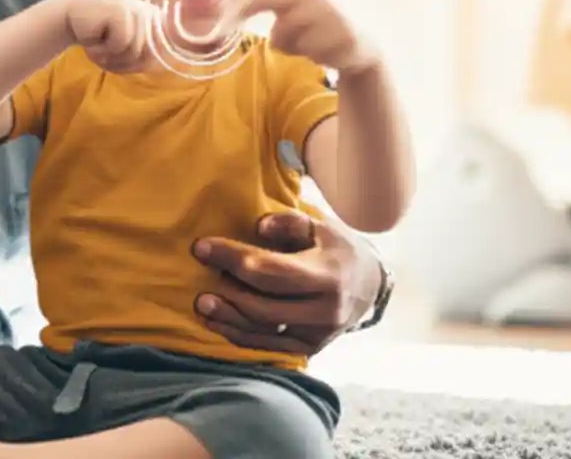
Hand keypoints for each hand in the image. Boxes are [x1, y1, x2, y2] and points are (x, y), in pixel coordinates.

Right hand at [64, 0, 156, 72]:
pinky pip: (120, 44)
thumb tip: (153, 63)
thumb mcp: (126, 53)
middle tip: (105, 53)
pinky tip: (93, 38)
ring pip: (134, 51)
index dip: (137, 64)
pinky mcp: (120, 11)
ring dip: (111, 57)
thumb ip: (144, 58)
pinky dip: (103, 49)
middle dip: (123, 63)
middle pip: (148, 56)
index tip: (118, 57)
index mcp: (156, 19)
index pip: (159, 54)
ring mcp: (136, 9)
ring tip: (98, 46)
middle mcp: (150, 11)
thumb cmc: (99, 38)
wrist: (68, 19)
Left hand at [191, 209, 383, 353]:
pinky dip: (238, 334)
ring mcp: (317, 334)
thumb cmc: (338, 249)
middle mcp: (324, 311)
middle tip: (202, 271)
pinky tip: (216, 321)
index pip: (271, 270)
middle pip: (264, 305)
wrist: (370, 286)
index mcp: (328, 276)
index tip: (201, 246)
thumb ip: (291, 223)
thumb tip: (260, 227)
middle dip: (228, 288)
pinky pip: (267, 345)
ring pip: (263, 331)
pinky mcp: (308, 348)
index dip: (233, 258)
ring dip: (228, 317)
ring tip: (201, 302)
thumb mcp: (322, 227)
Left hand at [237, 0, 376, 72]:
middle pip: (281, 28)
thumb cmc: (320, 32)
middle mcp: (318, 2)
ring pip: (299, 43)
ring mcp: (333, 18)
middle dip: (281, 39)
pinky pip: (316, 54)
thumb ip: (277, 12)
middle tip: (288, 43)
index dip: (249, 6)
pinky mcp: (345, 37)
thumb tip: (245, 11)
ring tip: (313, 47)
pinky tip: (327, 53)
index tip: (235, 18)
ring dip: (300, 50)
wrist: (360, 46)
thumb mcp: (298, 17)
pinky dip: (316, 57)